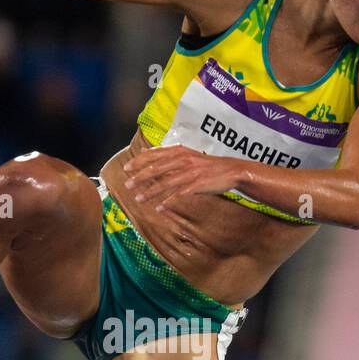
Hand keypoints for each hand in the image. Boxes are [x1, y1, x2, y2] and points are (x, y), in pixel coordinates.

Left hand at [122, 144, 240, 211]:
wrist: (232, 170)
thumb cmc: (207, 165)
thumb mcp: (187, 155)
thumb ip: (167, 155)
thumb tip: (145, 152)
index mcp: (180, 151)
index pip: (155, 155)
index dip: (139, 161)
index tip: (126, 168)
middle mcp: (184, 160)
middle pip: (157, 168)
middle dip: (140, 177)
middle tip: (127, 185)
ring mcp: (191, 173)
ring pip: (166, 182)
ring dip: (150, 192)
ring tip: (138, 199)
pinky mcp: (198, 185)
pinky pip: (179, 194)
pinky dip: (168, 202)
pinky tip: (159, 208)